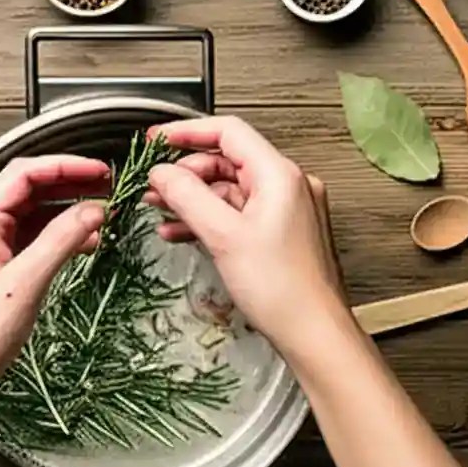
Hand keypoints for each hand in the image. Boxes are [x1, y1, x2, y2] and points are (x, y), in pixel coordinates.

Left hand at [0, 155, 108, 383]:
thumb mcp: (24, 284)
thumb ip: (60, 241)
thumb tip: (93, 210)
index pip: (24, 173)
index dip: (65, 166)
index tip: (99, 171)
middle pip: (29, 189)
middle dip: (70, 184)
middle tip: (107, 185)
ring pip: (34, 214)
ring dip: (69, 211)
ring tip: (103, 214)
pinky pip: (34, 240)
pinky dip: (61, 237)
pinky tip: (86, 244)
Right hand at [145, 116, 351, 350]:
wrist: (315, 334)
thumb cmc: (283, 290)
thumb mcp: (223, 236)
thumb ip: (187, 196)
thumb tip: (162, 172)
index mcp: (279, 175)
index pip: (228, 132)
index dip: (187, 133)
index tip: (156, 140)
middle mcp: (288, 186)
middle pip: (227, 160)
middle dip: (186, 172)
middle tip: (153, 187)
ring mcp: (286, 210)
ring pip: (230, 189)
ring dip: (193, 198)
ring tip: (160, 209)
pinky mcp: (281, 233)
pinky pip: (239, 214)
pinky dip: (210, 218)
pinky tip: (182, 232)